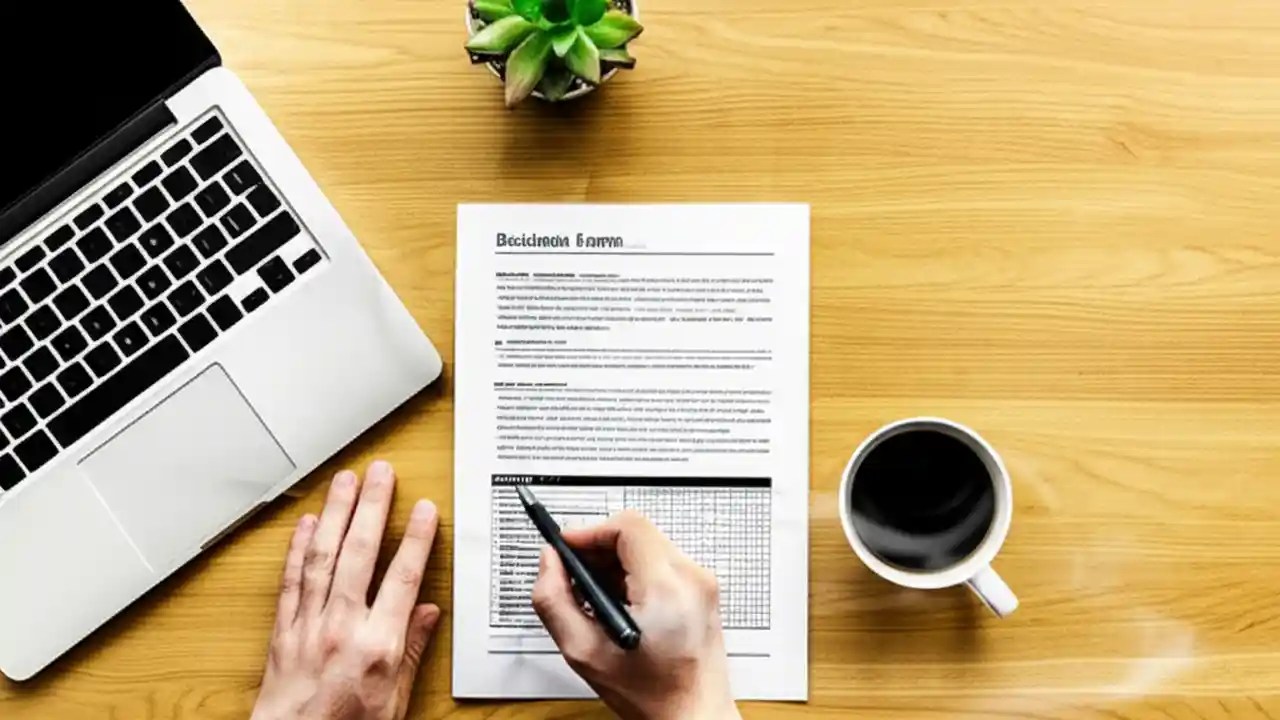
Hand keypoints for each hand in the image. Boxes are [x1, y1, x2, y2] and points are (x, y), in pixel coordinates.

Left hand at [251, 461, 440, 719]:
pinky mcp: (283, 631)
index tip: (424, 509)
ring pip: (324, 557)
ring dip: (336, 513)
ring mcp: (309, 625)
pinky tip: (306, 522)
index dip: (416, 538)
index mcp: (377, 645)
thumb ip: (411, 651)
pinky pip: (292, 580)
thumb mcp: (395, 701)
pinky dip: (298, 548)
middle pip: (360, 553)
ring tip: (345, 482)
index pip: (402, 577)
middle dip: (373, 507)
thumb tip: (426, 613)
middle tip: (381, 473)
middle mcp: (341, 627)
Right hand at [532, 511, 741, 719]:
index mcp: (665, 587)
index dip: (589, 531)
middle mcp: (690, 577)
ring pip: (648, 546)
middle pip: (636, 533)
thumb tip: (550, 562)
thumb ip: (555, 600)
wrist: (693, 716)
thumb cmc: (651, 694)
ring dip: (616, 563)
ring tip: (597, 599)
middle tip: (575, 577)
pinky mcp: (702, 589)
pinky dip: (635, 574)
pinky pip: (662, 562)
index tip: (566, 547)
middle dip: (599, 549)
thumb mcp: (584, 651)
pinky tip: (621, 604)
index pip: (626, 527)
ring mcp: (701, 582)